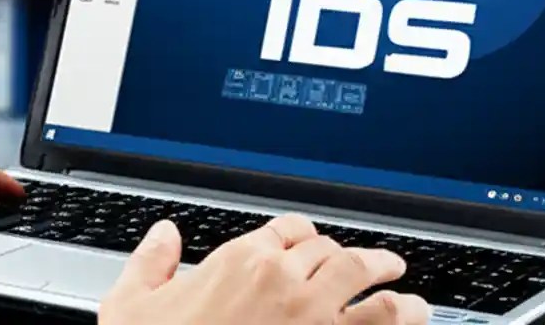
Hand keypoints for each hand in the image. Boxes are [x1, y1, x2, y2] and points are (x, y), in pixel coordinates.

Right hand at [101, 215, 429, 324]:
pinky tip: (412, 320)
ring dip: (391, 286)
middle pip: (334, 252)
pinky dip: (402, 320)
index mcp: (239, 262)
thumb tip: (163, 236)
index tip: (310, 242)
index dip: (303, 234)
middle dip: (354, 257)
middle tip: (372, 265)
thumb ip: (150, 264)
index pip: (288, 229)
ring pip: (369, 284)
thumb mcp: (131, 306)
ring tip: (407, 294)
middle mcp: (285, 282)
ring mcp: (316, 318)